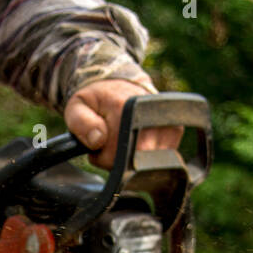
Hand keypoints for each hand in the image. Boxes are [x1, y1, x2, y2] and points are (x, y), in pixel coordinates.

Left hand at [63, 79, 181, 169]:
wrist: (121, 86)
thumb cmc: (97, 101)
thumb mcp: (77, 107)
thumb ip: (81, 123)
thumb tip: (98, 140)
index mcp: (126, 108)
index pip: (113, 157)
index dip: (102, 156)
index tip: (99, 142)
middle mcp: (152, 117)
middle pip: (131, 165)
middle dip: (116, 160)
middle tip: (110, 140)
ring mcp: (166, 125)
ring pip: (145, 167)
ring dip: (130, 160)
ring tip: (123, 139)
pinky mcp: (175, 132)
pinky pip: (156, 162)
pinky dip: (144, 157)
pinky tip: (138, 140)